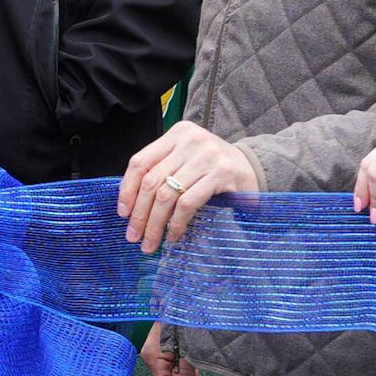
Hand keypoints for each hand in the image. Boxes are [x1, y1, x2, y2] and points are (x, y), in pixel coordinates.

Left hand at [117, 120, 261, 253]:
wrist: (252, 167)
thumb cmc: (212, 167)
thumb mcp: (185, 159)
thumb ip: (162, 170)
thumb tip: (130, 205)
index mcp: (176, 134)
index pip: (140, 162)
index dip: (127, 190)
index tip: (123, 213)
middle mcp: (190, 141)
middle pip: (151, 181)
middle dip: (139, 214)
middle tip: (134, 236)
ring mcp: (206, 156)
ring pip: (166, 195)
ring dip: (155, 224)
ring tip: (150, 242)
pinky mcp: (220, 174)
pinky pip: (188, 203)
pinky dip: (177, 223)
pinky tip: (174, 235)